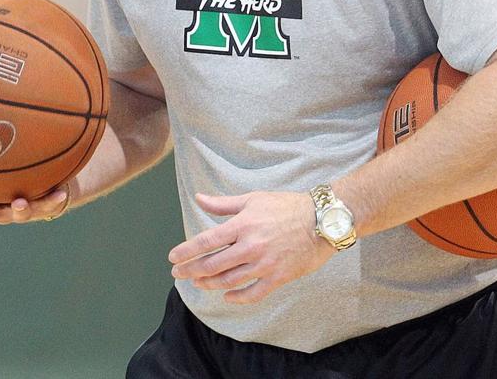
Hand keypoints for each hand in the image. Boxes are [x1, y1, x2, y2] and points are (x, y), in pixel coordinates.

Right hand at [0, 184, 70, 225]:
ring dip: (18, 209)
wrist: (43, 188)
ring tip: (19, 202)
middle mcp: (1, 211)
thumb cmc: (11, 172)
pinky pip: (48, 205)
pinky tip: (60, 191)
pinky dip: (53, 200)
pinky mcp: (42, 209)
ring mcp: (21, 212)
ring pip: (17, 215)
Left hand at [169, 191, 335, 304]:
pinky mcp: (278, 277)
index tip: (173, 258)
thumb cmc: (287, 206)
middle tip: (178, 274)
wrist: (323, 220)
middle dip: (191, 271)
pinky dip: (237, 297)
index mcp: (243, 225)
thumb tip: (198, 198)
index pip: (206, 241)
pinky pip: (253, 293)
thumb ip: (223, 204)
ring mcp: (265, 264)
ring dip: (209, 284)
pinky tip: (226, 296)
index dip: (186, 252)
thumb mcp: (253, 199)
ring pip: (229, 281)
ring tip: (198, 283)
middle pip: (212, 264)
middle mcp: (251, 246)